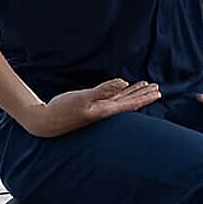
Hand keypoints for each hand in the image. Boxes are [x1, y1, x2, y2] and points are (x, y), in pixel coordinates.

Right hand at [17, 78, 160, 137]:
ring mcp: (98, 109)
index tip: (157, 93)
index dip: (144, 98)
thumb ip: (104, 90)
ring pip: (121, 99)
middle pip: (130, 102)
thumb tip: (124, 83)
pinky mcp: (91, 106)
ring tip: (146, 86)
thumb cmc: (62, 110)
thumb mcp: (83, 97)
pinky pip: (111, 98)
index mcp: (106, 111)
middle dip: (144, 95)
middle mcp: (105, 111)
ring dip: (134, 93)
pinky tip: (124, 88)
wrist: (44, 121)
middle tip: (157, 89)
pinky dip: (120, 92)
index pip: (131, 104)